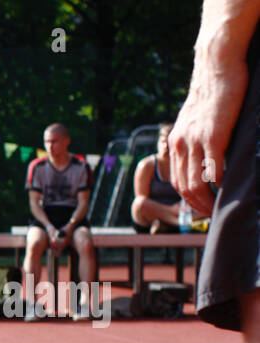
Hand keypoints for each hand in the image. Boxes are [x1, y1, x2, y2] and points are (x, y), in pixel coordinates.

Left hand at [170, 53, 248, 214]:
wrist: (216, 66)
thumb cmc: (213, 92)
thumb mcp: (196, 120)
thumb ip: (196, 139)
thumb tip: (205, 157)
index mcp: (175, 142)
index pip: (177, 181)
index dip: (188, 200)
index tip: (201, 208)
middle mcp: (180, 144)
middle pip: (184, 187)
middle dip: (197, 206)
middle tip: (211, 216)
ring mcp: (195, 140)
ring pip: (196, 182)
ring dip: (206, 200)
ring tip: (217, 209)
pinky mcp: (213, 134)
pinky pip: (213, 166)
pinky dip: (218, 182)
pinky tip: (225, 190)